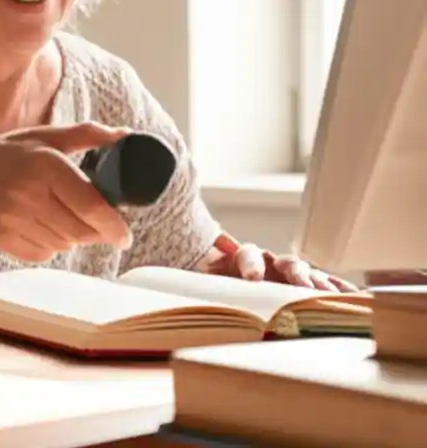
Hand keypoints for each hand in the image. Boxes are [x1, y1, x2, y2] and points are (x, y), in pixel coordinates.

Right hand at [0, 121, 134, 262]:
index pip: (92, 207)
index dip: (115, 226)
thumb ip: (84, 134)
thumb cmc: (1, 155)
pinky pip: (42, 253)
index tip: (124, 234)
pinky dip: (49, 244)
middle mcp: (30, 193)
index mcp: (46, 165)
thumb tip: (124, 135)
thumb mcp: (40, 137)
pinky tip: (39, 226)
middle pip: (81, 232)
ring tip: (60, 217)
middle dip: (96, 233)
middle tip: (98, 225)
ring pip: (63, 244)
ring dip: (71, 236)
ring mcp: (14, 218)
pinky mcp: (2, 238)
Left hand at [208, 234, 359, 291]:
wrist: (224, 286)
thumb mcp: (208, 287)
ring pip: (310, 275)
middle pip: (287, 263)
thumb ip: (207, 290)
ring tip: (334, 297)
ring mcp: (291, 273)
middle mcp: (270, 263)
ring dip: (321, 286)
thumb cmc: (215, 290)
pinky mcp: (307, 285)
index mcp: (241, 260)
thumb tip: (196, 297)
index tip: (253, 277)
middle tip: (305, 288)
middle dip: (297, 275)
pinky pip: (327, 285)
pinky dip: (341, 291)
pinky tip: (357, 298)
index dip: (251, 263)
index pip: (248, 254)